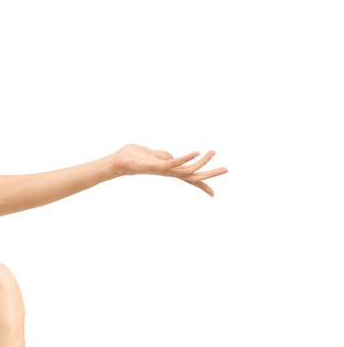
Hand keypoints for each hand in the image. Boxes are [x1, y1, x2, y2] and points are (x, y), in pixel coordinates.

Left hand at [111, 144, 228, 195]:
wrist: (118, 162)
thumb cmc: (134, 158)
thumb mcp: (154, 155)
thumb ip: (164, 156)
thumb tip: (171, 157)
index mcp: (170, 171)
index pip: (188, 180)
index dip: (201, 186)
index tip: (213, 195)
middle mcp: (169, 173)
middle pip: (193, 177)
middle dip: (210, 174)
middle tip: (227, 169)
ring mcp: (164, 170)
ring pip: (188, 170)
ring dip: (202, 161)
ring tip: (213, 152)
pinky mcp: (158, 166)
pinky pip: (175, 163)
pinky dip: (186, 157)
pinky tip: (196, 151)